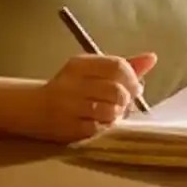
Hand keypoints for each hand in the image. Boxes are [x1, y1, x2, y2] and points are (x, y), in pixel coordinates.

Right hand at [28, 52, 156, 142]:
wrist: (33, 108)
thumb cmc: (70, 87)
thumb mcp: (92, 71)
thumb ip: (122, 65)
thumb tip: (152, 58)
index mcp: (79, 65)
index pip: (117, 66)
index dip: (132, 78)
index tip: (135, 86)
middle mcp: (73, 84)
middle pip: (116, 90)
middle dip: (127, 98)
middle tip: (125, 102)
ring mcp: (69, 107)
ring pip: (110, 111)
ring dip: (118, 114)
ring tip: (112, 112)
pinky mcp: (68, 128)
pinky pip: (99, 129)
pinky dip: (106, 126)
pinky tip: (101, 122)